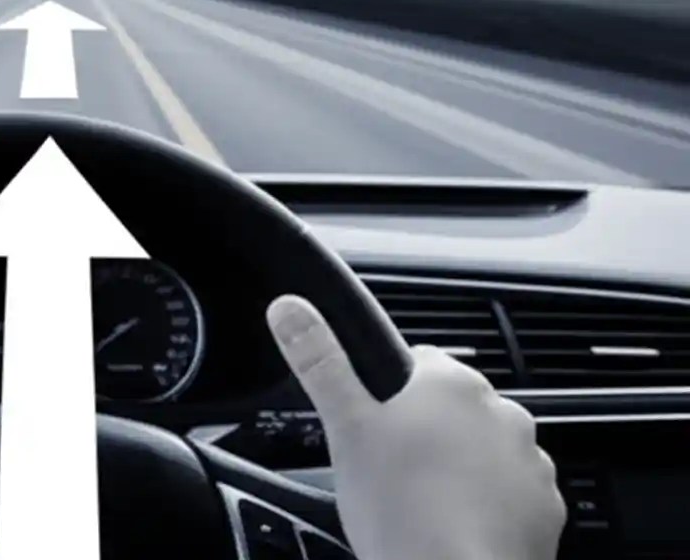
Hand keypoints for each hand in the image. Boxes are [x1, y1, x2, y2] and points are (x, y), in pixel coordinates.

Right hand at [266, 295, 565, 559]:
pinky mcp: (545, 506)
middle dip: (424, 434)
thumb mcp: (345, 428)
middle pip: (451, 410)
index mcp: (452, 383)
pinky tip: (455, 527)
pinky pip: (511, 494)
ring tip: (422, 505)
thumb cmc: (400, 508)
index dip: (387, 397)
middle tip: (389, 471)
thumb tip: (290, 306)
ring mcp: (531, 461)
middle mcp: (503, 412)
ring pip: (482, 452)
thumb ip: (320, 361)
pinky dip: (488, 506)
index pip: (417, 365)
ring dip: (459, 468)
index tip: (373, 429)